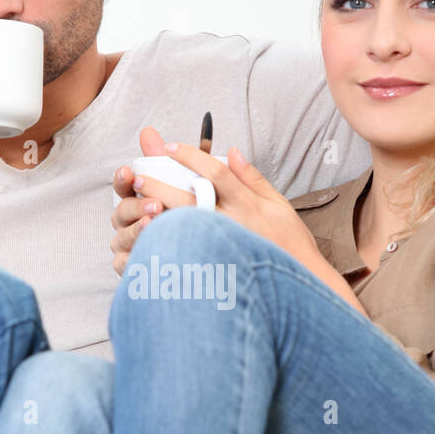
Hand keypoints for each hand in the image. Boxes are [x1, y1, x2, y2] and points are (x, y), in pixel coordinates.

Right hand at [111, 126, 201, 274]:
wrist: (208, 260)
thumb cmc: (190, 218)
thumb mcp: (183, 186)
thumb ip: (163, 159)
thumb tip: (148, 132)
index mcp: (139, 198)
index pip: (123, 185)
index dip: (122, 179)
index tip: (130, 172)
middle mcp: (129, 221)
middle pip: (121, 212)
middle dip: (135, 206)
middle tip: (156, 204)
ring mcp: (128, 245)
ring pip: (121, 238)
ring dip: (135, 231)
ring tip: (154, 225)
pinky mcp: (131, 269)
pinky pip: (124, 264)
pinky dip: (132, 258)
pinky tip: (146, 253)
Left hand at [153, 138, 323, 266]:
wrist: (299, 288)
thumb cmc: (291, 246)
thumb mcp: (280, 205)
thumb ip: (252, 178)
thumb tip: (231, 152)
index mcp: (248, 204)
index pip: (216, 172)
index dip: (191, 156)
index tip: (169, 145)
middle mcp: (232, 224)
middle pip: (189, 198)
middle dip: (160, 185)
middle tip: (137, 177)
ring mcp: (221, 248)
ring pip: (181, 226)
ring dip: (155, 212)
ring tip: (136, 204)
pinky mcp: (214, 270)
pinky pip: (184, 254)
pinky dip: (163, 244)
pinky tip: (146, 236)